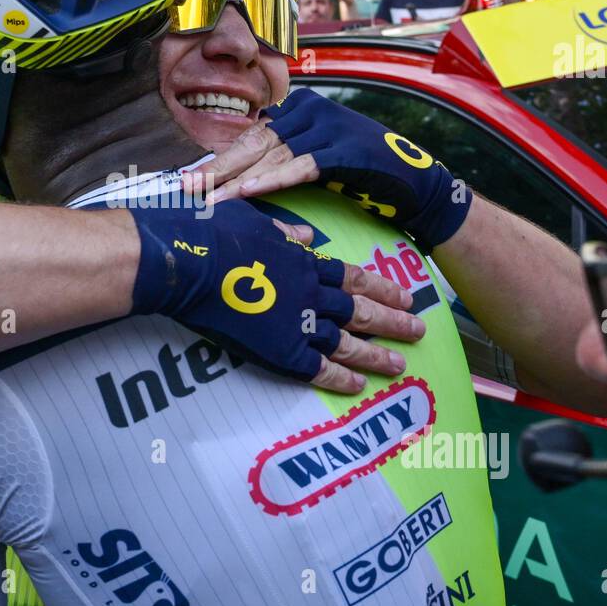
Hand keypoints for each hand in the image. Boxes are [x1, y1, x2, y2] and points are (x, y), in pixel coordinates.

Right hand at [128, 200, 425, 393]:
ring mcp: (298, 323)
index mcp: (305, 261)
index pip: (354, 277)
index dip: (381, 289)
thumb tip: (308, 234)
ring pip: (348, 342)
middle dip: (394, 322)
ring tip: (399, 364)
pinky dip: (339, 377)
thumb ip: (285, 231)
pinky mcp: (279, 351)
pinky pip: (317, 368)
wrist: (187, 264)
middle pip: (362, 311)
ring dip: (376, 355)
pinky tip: (356, 385)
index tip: (405, 296)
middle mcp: (311, 293)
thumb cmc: (213, 234)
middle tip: (419, 331)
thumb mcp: (254, 219)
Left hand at [183, 88, 470, 249]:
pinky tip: (247, 193)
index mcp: (299, 111)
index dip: (217, 161)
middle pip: (253, 144)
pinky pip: (300, 166)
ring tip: (208, 199)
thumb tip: (235, 177)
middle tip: (186, 191)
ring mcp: (327, 128)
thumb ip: (281, 159)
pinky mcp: (344, 150)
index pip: (248, 138)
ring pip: (271, 156)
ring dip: (237, 180)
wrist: (415, 184)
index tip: (186, 182)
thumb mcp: (315, 161)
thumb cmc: (360, 176)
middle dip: (217, 170)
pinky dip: (272, 181)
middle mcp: (310, 112)